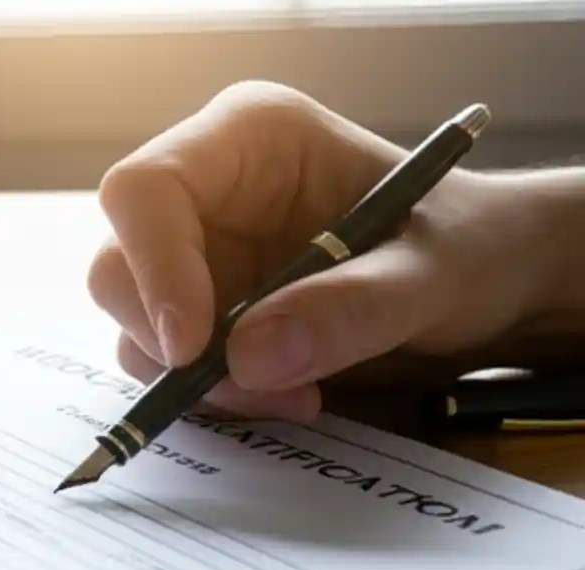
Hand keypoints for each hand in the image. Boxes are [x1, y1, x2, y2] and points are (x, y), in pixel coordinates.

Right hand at [89, 81, 573, 420]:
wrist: (483, 284)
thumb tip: (246, 359)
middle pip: (120, 264)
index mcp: (247, 138)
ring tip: (294, 397)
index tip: (194, 348)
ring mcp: (196, 254)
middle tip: (252, 388)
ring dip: (200, 380)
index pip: (146, 190)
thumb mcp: (434, 273)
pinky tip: (285, 395)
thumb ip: (351, 307)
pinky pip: (166, 360)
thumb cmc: (468, 246)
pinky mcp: (201, 309)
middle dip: (172, 341)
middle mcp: (204, 192)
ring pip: (136, 323)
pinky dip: (213, 394)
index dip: (152, 267)